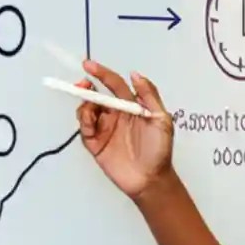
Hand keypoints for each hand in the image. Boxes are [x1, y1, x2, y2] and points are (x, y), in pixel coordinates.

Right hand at [73, 59, 174, 199]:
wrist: (151, 179)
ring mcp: (104, 129)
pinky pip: (84, 129)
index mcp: (131, 106)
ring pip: (87, 110)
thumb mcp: (162, 120)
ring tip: (91, 110)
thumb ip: (149, 96)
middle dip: (86, 88)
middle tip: (82, 85)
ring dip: (85, 105)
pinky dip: (84, 121)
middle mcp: (115, 115)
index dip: (102, 74)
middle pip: (96, 96)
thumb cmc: (159, 150)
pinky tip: (89, 121)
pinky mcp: (96, 144)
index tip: (89, 65)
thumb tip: (135, 74)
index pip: (114, 84)